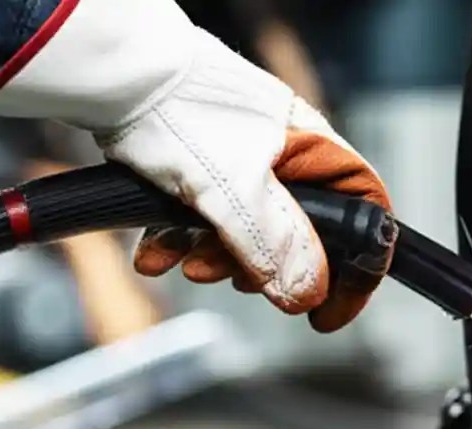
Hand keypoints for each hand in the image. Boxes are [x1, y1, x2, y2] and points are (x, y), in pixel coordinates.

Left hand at [0, 0, 391, 331]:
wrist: (110, 74)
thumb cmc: (177, 108)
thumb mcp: (235, 189)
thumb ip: (275, 245)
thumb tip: (308, 292)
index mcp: (313, 152)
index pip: (362, 215)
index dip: (353, 269)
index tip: (328, 312)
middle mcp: (284, 155)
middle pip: (297, 234)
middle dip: (262, 268)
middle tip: (237, 281)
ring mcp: (240, 158)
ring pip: (243, 230)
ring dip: (212, 257)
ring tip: (184, 259)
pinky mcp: (197, 164)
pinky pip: (201, 216)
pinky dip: (179, 240)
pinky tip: (155, 251)